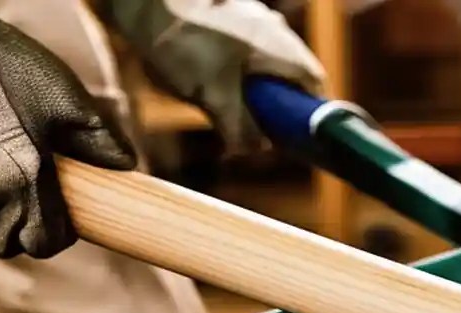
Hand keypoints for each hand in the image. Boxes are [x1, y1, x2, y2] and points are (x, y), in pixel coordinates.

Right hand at [0, 0, 136, 258]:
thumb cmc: (5, 73)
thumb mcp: (66, 100)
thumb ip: (100, 139)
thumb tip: (127, 167)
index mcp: (29, 192)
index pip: (45, 243)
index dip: (56, 233)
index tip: (57, 212)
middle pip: (6, 244)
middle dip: (20, 229)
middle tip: (25, 195)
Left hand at [99, 0, 326, 154]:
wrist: (145, 2)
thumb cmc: (186, 44)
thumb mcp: (214, 97)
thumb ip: (239, 127)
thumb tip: (255, 149)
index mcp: (281, 47)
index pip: (315, 83)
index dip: (310, 112)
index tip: (299, 135)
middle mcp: (273, 29)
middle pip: (289, 74)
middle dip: (276, 103)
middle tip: (260, 129)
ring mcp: (250, 18)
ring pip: (263, 61)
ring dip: (252, 88)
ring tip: (228, 110)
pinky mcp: (227, 16)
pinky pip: (241, 50)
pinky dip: (234, 71)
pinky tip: (209, 84)